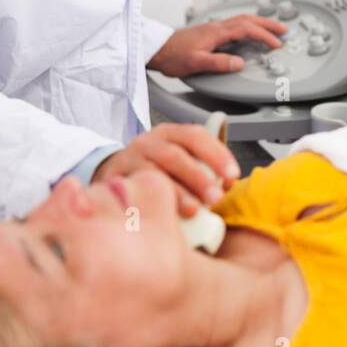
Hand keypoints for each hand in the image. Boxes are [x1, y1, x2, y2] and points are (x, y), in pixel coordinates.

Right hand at [92, 124, 239, 216]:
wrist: (114, 173)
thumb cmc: (157, 170)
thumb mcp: (179, 161)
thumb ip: (202, 169)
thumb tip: (225, 187)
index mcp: (171, 133)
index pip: (196, 136)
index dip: (216, 155)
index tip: (232, 176)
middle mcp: (149, 142)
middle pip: (174, 155)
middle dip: (198, 177)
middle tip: (216, 199)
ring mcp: (129, 159)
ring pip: (152, 173)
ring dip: (177, 192)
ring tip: (194, 211)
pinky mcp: (114, 179)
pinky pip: (132, 189)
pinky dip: (150, 200)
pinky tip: (163, 213)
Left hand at [148, 14, 287, 76]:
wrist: (157, 49)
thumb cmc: (173, 56)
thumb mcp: (196, 63)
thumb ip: (219, 63)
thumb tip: (239, 62)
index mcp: (217, 32)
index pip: (247, 30)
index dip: (264, 36)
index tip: (276, 44)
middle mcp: (217, 27)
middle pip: (248, 20)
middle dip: (268, 24)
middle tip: (284, 29)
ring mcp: (214, 28)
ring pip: (242, 20)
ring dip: (260, 23)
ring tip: (273, 28)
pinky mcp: (211, 32)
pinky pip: (236, 24)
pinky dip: (249, 25)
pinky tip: (250, 31)